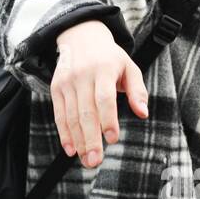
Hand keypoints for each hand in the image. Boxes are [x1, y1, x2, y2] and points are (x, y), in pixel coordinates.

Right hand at [52, 20, 148, 167]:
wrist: (81, 37)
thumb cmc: (110, 58)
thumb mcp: (129, 67)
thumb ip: (137, 91)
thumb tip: (143, 113)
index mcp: (104, 69)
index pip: (104, 97)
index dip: (107, 119)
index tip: (112, 139)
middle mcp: (82, 76)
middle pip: (86, 112)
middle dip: (90, 138)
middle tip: (96, 161)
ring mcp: (67, 82)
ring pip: (71, 116)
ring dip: (78, 141)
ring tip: (87, 161)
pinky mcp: (56, 88)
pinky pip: (59, 115)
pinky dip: (64, 134)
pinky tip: (71, 149)